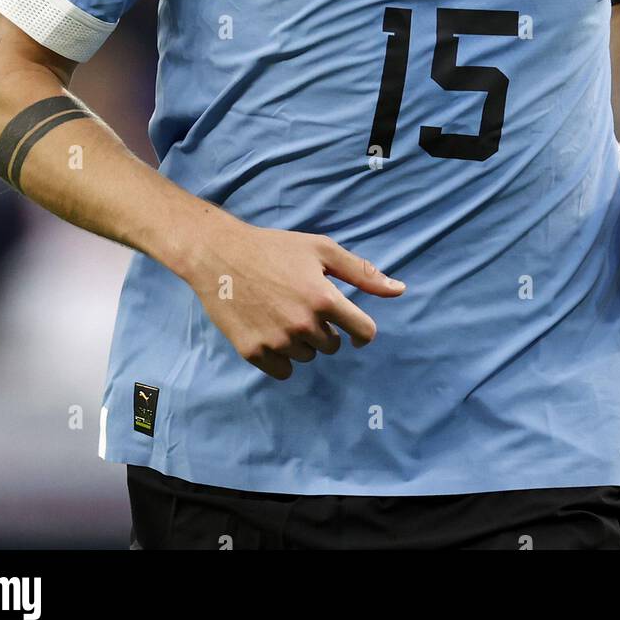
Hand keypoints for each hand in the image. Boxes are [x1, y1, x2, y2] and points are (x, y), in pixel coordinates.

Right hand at [186, 211, 406, 379]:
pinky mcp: (252, 353)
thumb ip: (362, 272)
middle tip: (301, 304)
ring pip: (307, 357)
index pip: (363, 332)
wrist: (219, 255)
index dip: (362, 331)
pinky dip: (281, 356)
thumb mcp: (321, 249)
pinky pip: (283, 371)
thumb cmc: (274, 248)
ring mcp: (276, 341)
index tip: (353, 327)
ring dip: (301, 342)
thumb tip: (401, 290)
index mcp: (323, 298)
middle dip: (324, 329)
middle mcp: (303, 324)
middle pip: (332, 346)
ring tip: (281, 313)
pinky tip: (269, 330)